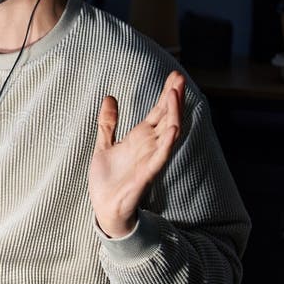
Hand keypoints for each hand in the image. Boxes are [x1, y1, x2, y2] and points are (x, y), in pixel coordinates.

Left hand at [87, 70, 184, 237]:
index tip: (174, 75)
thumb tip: (109, 97)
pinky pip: (161, 156)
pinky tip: (175, 128)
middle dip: (174, 98)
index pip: (157, 112)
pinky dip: (168, 142)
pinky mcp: (146, 173)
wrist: (104, 208)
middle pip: (166, 117)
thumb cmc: (107, 181)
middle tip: (180, 77)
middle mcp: (148, 146)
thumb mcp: (103, 145)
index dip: (165, 95)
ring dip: (173, 114)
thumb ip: (108, 123)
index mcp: (139, 138)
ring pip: (168, 133)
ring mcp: (150, 159)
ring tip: (175, 94)